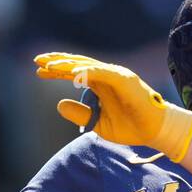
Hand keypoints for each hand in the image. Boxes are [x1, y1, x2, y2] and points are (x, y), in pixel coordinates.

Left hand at [34, 52, 191, 161]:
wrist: (154, 131)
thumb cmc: (130, 127)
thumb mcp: (99, 123)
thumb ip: (81, 114)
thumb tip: (60, 104)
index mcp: (100, 84)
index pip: (74, 73)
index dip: (56, 71)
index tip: (38, 72)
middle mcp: (107, 76)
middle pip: (78, 64)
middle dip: (57, 61)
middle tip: (37, 60)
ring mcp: (116, 75)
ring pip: (88, 65)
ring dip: (68, 65)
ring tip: (50, 66)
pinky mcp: (125, 79)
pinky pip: (103, 73)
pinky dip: (88, 71)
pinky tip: (73, 72)